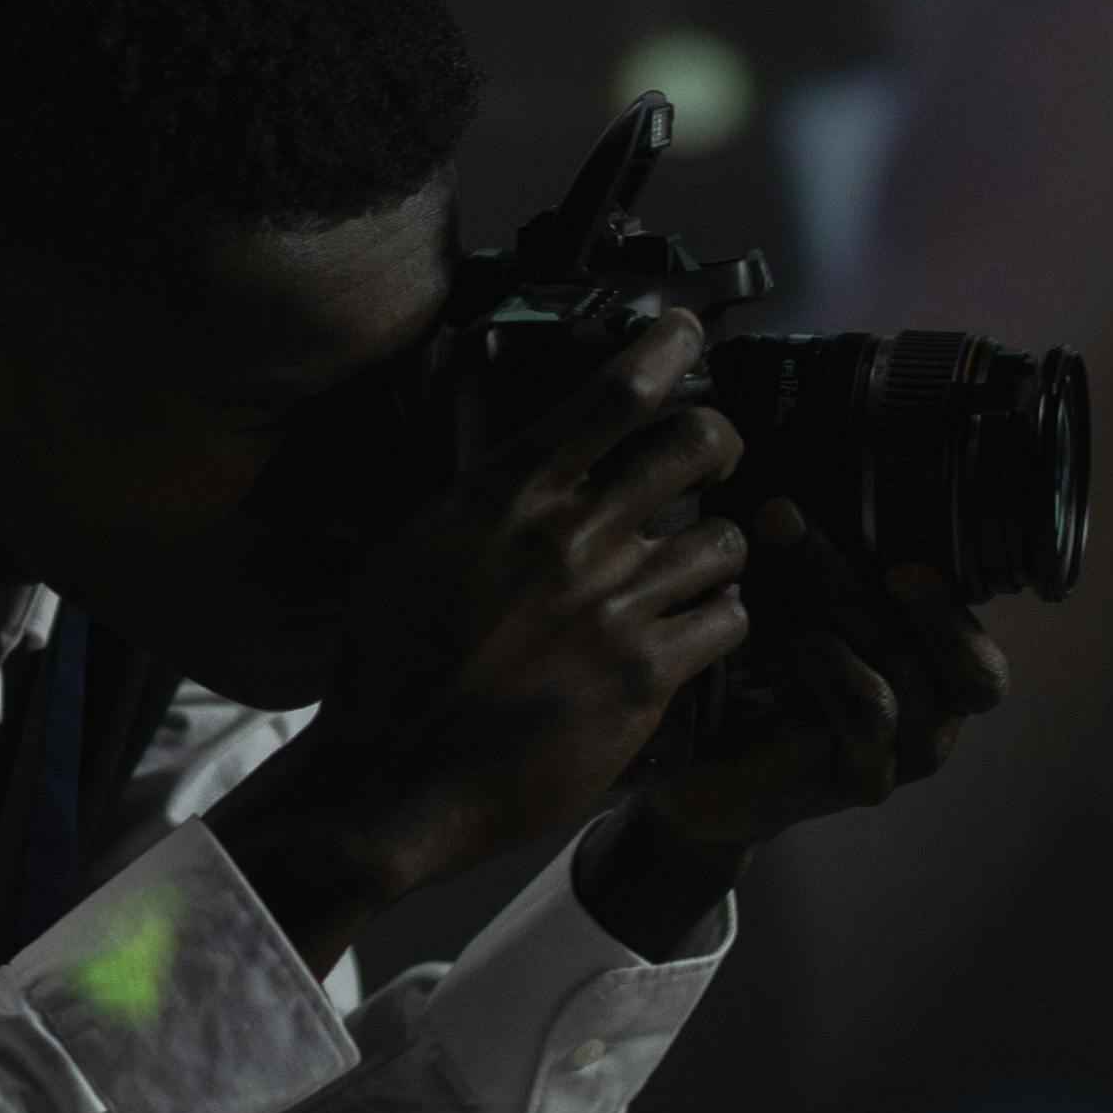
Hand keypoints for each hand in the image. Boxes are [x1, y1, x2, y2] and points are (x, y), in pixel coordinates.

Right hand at [212, 309, 750, 969]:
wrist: (394, 781)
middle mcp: (571, 540)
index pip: (613, 393)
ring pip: (726, 538)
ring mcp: (614, 609)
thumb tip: (446, 372)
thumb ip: (433, 458)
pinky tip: (690, 626)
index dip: (667, 347)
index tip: (686, 332)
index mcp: (507, 497)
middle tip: (714, 454)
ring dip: (714, 545)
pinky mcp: (645, 678)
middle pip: (700, 443)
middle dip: (720, 439)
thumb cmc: (383, 664)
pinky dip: (718, 617)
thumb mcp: (394, 545)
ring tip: (691, 563)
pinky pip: (728, 619)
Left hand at [644, 496, 1011, 850]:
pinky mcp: (822, 785)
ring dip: (814, 616)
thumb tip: (818, 471)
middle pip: (919, 661)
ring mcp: (878, 770)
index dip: (950, 617)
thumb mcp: (817, 624)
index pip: (980, 670)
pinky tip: (742, 614)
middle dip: (850, 579)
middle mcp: (925, 740)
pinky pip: (816, 716)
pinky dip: (782, 656)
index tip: (900, 560)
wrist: (703, 780)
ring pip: (873, 690)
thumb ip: (842, 579)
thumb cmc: (764, 685)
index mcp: (941, 696)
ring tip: (756, 565)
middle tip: (783, 515)